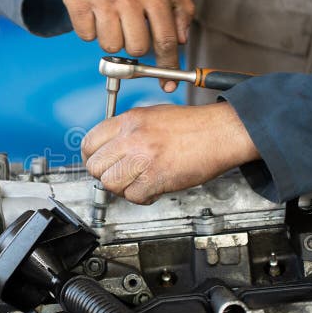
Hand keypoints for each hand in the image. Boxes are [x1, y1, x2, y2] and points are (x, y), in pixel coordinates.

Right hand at [28, 0, 194, 91]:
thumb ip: (180, 9)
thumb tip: (180, 42)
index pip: (164, 40)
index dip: (168, 66)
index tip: (168, 82)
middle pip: (136, 48)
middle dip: (136, 45)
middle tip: (131, 30)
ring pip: (110, 46)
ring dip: (112, 38)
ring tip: (113, 16)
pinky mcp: (77, 0)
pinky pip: (86, 36)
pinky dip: (91, 30)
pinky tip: (95, 11)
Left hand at [81, 103, 259, 203]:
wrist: (221, 131)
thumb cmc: (193, 125)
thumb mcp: (152, 115)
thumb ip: (127, 130)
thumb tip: (109, 148)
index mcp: (128, 120)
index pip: (89, 143)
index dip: (91, 157)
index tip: (98, 163)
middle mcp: (132, 138)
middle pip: (95, 166)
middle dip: (105, 174)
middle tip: (119, 175)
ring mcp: (143, 158)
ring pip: (110, 184)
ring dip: (122, 188)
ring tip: (137, 182)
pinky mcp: (156, 178)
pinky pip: (133, 196)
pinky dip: (142, 197)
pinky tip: (152, 188)